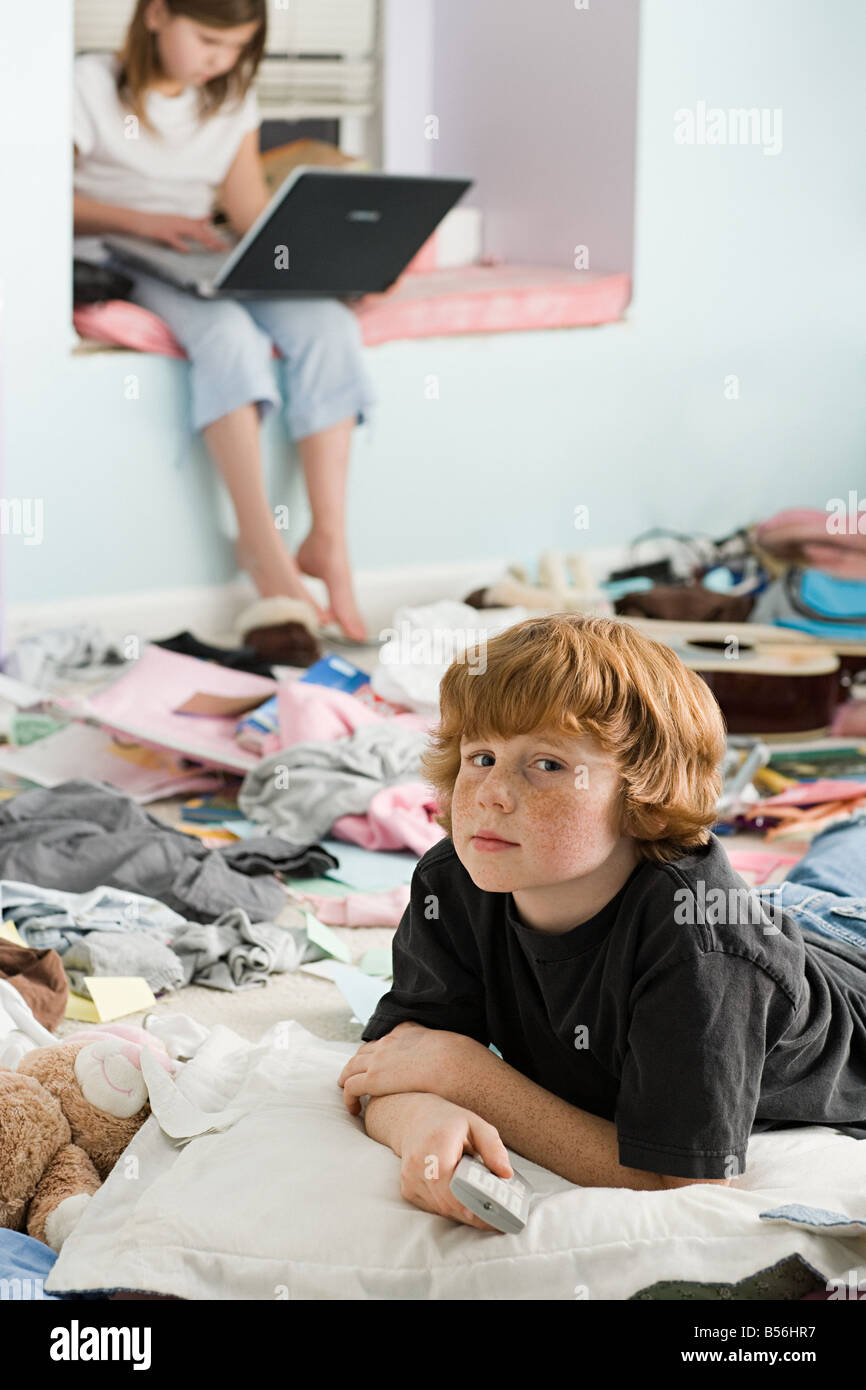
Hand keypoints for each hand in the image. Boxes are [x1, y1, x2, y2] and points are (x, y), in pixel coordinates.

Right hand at [128, 211, 229, 251]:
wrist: (137, 220)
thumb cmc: (155, 223)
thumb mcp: (173, 223)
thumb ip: (187, 225)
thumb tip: (200, 228)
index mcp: (182, 220)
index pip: (201, 226)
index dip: (213, 235)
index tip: (223, 244)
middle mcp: (179, 221)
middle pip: (200, 230)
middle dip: (212, 239)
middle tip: (223, 248)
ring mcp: (171, 226)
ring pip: (190, 232)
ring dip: (202, 239)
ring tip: (212, 247)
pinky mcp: (162, 232)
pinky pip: (173, 239)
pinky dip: (180, 244)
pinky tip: (186, 250)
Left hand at [338, 1022, 472, 1115]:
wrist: (453, 1066)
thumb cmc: (461, 1062)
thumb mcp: (454, 1047)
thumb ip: (449, 1054)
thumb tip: (461, 1066)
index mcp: (409, 1032)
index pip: (387, 1039)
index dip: (380, 1052)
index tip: (379, 1062)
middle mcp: (390, 1042)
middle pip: (365, 1051)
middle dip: (360, 1063)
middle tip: (357, 1077)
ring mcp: (379, 1059)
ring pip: (353, 1067)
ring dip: (349, 1078)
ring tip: (350, 1092)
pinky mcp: (373, 1079)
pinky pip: (351, 1087)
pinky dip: (348, 1097)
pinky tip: (353, 1109)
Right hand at [399, 1095, 512, 1230]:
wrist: (415, 1121)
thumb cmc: (449, 1123)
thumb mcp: (476, 1125)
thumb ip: (493, 1147)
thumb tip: (506, 1173)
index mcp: (436, 1142)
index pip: (444, 1178)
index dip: (462, 1199)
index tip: (485, 1212)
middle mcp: (418, 1162)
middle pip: (444, 1199)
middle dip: (472, 1213)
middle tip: (498, 1219)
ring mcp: (409, 1178)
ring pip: (440, 1208)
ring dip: (463, 1213)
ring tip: (486, 1212)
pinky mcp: (408, 1189)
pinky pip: (433, 1207)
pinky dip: (451, 1209)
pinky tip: (465, 1204)